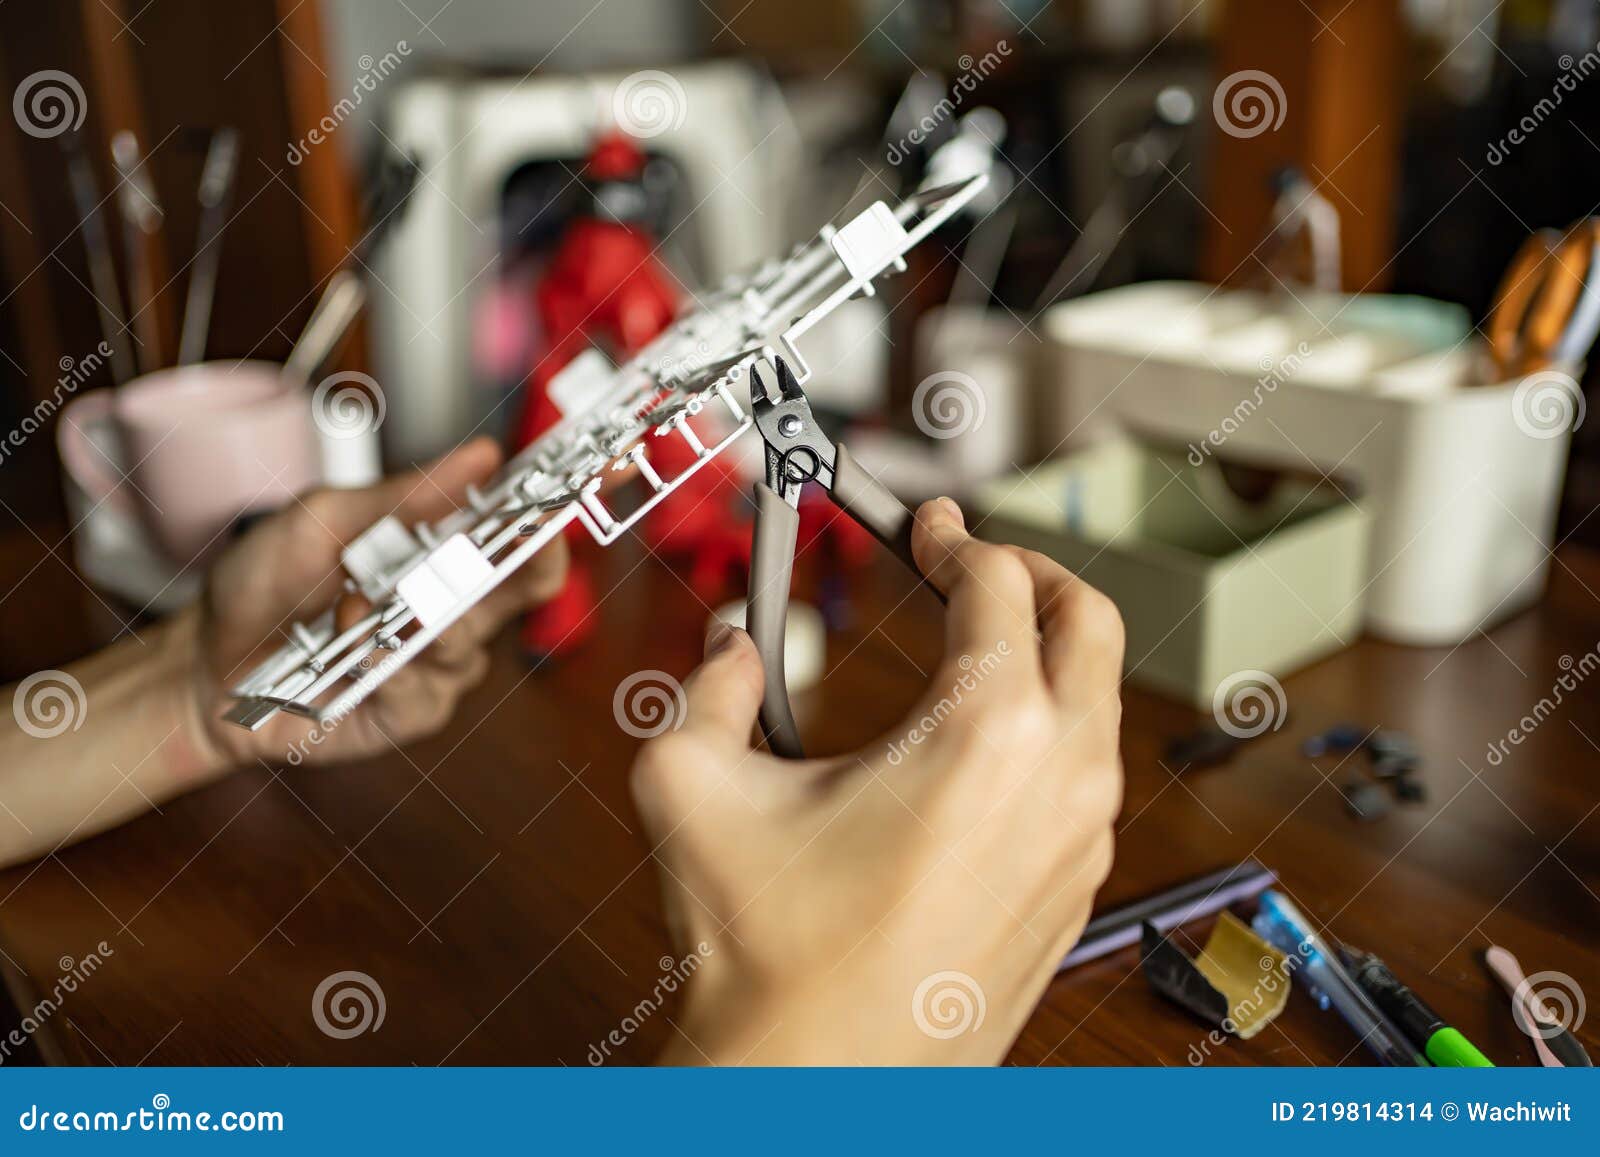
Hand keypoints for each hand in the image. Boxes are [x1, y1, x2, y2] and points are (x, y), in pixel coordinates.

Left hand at [188, 437, 568, 769]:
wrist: (205, 658)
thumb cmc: (266, 583)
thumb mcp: (326, 517)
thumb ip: (403, 496)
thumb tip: (481, 457)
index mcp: (447, 555)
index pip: (524, 535)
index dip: (559, 512)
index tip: (586, 480)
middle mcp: (456, 609)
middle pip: (524, 590)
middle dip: (525, 564)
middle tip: (506, 541)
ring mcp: (438, 664)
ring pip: (470, 640)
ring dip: (421, 617)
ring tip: (366, 604)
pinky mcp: (410, 712)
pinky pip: (424, 690)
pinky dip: (387, 666)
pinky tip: (354, 650)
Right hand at [630, 497, 1123, 1064]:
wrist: (820, 1086)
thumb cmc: (770, 953)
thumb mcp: (692, 787)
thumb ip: (706, 686)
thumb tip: (731, 645)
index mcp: (984, 730)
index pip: (995, 579)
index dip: (951, 535)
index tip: (924, 527)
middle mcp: (1059, 777)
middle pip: (1088, 619)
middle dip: (1030, 573)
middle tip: (971, 566)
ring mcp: (1082, 839)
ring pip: (1099, 700)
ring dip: (1045, 654)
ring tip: (973, 651)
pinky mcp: (1078, 889)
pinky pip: (1089, 775)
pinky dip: (1052, 731)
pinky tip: (981, 750)